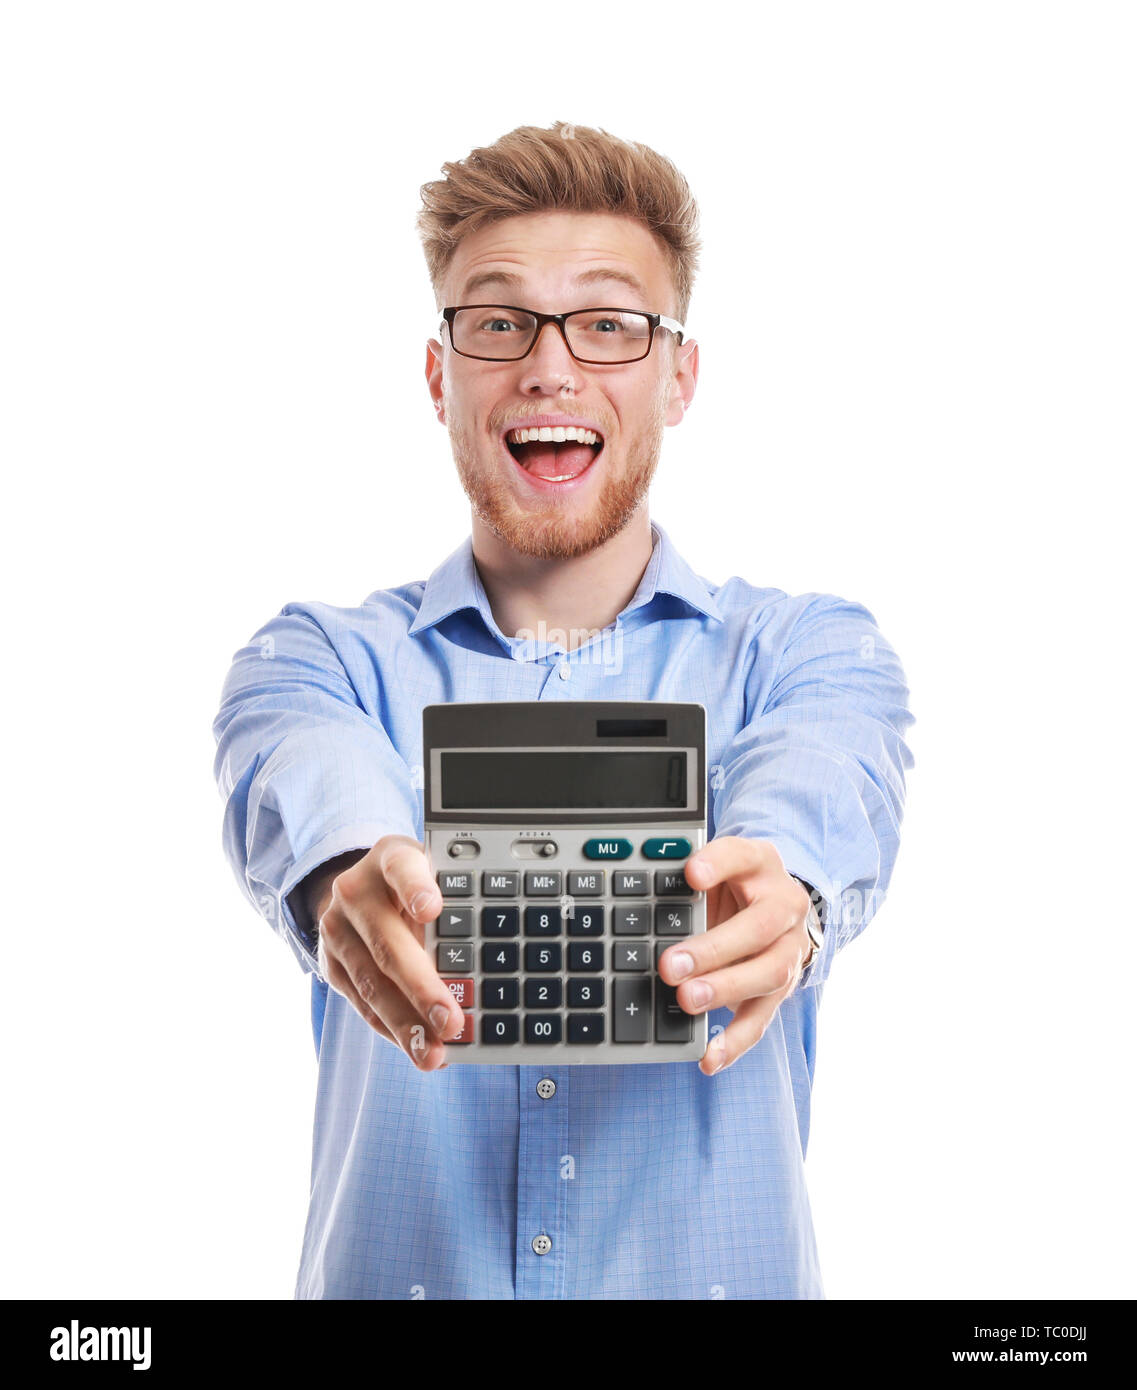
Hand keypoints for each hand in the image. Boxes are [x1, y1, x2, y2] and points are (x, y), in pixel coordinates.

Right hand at [306, 835, 461, 1070]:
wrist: (361, 887)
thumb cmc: (415, 882)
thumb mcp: (433, 874)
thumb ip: (455, 904)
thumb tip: (485, 968)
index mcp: (390, 858)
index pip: (402, 868)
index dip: (416, 889)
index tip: (432, 909)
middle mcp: (355, 891)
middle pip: (387, 943)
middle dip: (421, 988)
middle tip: (451, 1020)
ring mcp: (337, 929)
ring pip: (371, 984)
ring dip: (405, 1024)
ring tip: (434, 1054)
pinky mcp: (329, 965)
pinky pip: (362, 1004)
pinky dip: (392, 1030)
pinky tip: (419, 1049)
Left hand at [658, 837, 815, 1076]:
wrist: (778, 903)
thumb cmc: (734, 884)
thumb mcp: (715, 868)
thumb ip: (687, 882)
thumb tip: (639, 906)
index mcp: (761, 864)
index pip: (742, 856)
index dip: (718, 864)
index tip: (691, 874)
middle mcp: (784, 904)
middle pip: (758, 927)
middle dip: (714, 949)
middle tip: (671, 966)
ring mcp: (789, 948)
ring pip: (768, 973)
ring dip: (725, 990)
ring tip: (686, 1001)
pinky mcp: (783, 988)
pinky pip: (762, 1017)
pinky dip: (734, 1040)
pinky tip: (708, 1056)